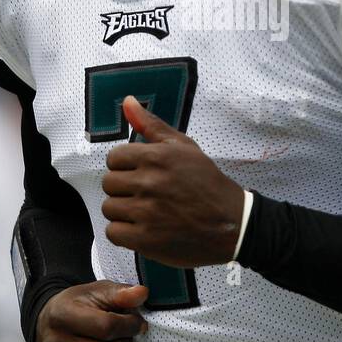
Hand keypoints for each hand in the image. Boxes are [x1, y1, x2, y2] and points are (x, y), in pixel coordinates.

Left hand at [101, 95, 245, 267]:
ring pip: (109, 208)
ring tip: (146, 212)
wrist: (231, 224)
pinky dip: (125, 233)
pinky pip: (113, 233)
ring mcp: (146, 213)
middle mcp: (149, 182)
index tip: (141, 173)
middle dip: (124, 188)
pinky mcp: (145, 239)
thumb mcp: (184, 147)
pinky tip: (143, 228)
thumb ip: (152, 125)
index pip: (114, 158)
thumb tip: (127, 101)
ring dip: (124, 211)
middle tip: (146, 194)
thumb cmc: (206, 182)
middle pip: (109, 183)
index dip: (125, 166)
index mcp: (157, 157)